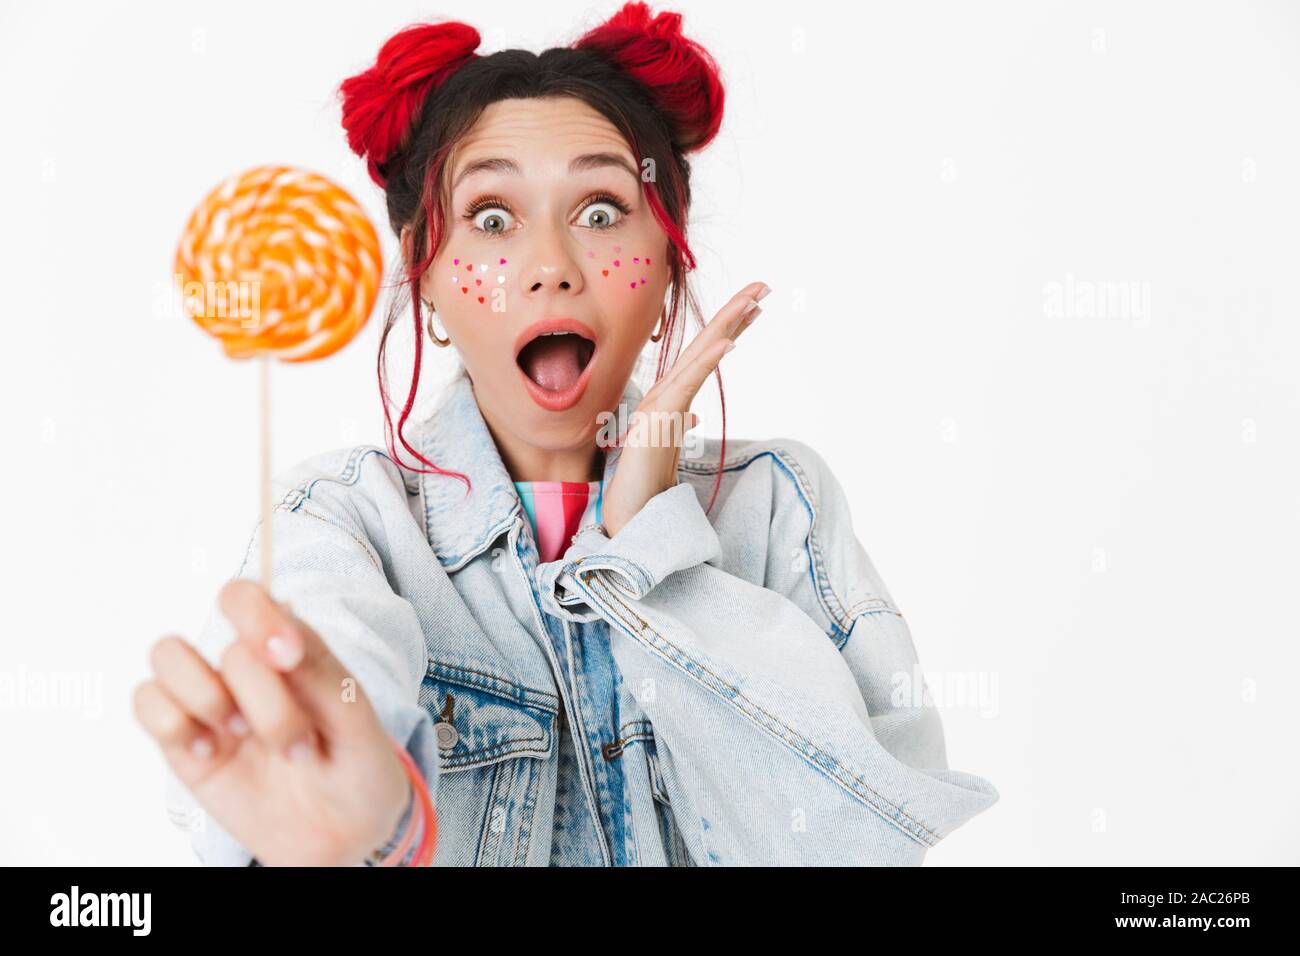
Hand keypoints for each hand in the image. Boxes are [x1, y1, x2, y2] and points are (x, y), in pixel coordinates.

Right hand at [133, 580, 410, 865]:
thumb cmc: (356, 764)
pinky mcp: (183, 740)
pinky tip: (210, 752)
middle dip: (265, 696)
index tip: (285, 656)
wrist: (343, 832)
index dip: (257, 617)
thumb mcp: (356, 718)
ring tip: (243, 736)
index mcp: (289, 647)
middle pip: (226, 645)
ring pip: (167, 655)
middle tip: (299, 742)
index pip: (249, 598)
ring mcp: (211, 701)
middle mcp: (244, 666)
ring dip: (208, 698)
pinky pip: (147, 702)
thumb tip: (280, 631)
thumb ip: (320, 669)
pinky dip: (173, 723)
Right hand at [600, 280, 769, 537]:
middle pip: (705, 344)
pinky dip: (708, 360)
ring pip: (699, 355)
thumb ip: (680, 427)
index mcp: (673, 397)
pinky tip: (728, 342)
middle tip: (763, 285)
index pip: (707, 354)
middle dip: (735, 312)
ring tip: (753, 300)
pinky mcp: (659, 417)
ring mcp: (661, 402)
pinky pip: (688, 383)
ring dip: (727, 324)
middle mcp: (666, 392)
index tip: (755, 305)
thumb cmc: (644, 483)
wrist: (627, 512)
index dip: (730, 327)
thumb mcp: (670, 450)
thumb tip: (694, 415)